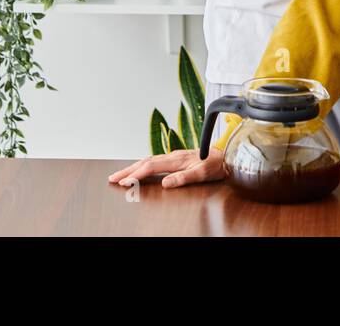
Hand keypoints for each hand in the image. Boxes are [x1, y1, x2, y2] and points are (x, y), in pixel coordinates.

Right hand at [106, 147, 226, 188]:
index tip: (123, 182)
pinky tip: (139, 170)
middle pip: (145, 162)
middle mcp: (172, 156)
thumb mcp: (202, 173)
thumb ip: (184, 178)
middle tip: (112, 178)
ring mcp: (173, 156)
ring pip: (148, 160)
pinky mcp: (175, 159)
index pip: (151, 166)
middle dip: (127, 170)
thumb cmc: (216, 165)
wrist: (226, 156)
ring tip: (120, 175)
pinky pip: (154, 161)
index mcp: (176, 159)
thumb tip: (165, 183)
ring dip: (133, 167)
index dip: (136, 174)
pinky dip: (142, 166)